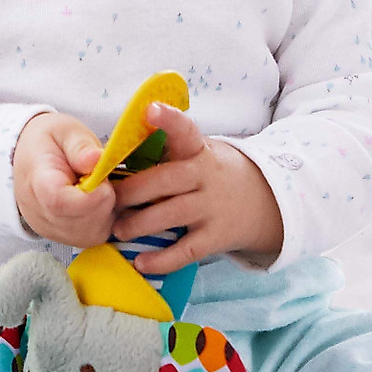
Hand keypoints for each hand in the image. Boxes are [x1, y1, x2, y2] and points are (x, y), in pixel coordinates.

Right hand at [12, 112, 115, 247]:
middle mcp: (42, 216)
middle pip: (82, 221)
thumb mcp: (64, 131)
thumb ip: (80, 145)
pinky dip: (104, 218)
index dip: (91, 194)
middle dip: (103, 198)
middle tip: (98, 176)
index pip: (60, 203)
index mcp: (37, 183)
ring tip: (95, 186)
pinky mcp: (68, 240)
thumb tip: (97, 159)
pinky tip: (96, 199)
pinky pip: (95, 236)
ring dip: (106, 209)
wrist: (28, 160)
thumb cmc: (48, 143)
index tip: (102, 176)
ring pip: (93, 232)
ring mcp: (54, 233)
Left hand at [110, 102, 283, 274]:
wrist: (264, 201)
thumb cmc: (211, 173)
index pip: (185, 130)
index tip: (151, 109)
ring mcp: (212, 208)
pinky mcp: (215, 237)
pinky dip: (161, 260)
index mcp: (198, 150)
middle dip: (134, 190)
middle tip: (107, 198)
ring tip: (117, 230)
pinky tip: (140, 263)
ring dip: (140, 224)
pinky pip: (186, 251)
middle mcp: (206, 176)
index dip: (169, 120)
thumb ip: (166, 151)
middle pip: (166, 179)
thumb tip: (115, 151)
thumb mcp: (198, 152)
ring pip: (172, 215)